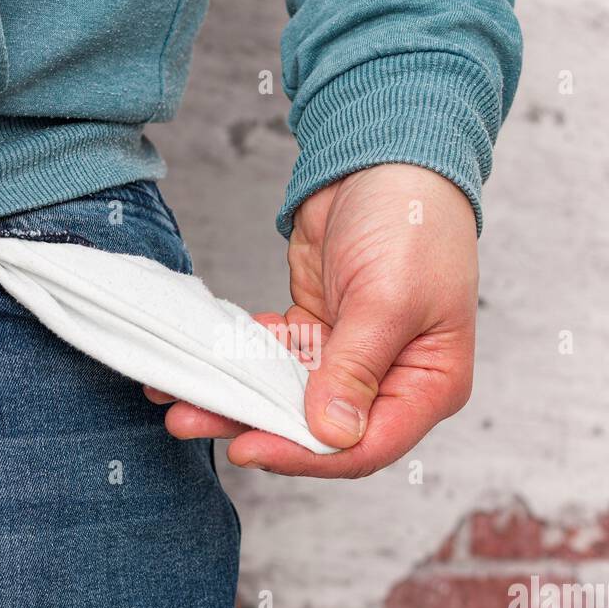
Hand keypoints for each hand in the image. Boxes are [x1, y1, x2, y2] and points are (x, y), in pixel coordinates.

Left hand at [145, 163, 478, 477]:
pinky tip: (199, 362)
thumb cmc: (411, 219)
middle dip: (255, 426)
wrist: (385, 152)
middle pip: (318, 428)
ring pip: (287, 397)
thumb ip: (356, 369)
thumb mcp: (389, 298)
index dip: (307, 455)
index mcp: (429, 383)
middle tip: (193, 421)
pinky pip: (272, 359)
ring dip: (237, 396)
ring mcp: (350, 356)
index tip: (251, 447)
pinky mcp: (317, 330)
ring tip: (178, 400)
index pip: (367, 445)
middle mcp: (391, 379)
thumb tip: (331, 433)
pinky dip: (237, 360)